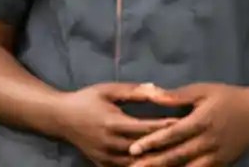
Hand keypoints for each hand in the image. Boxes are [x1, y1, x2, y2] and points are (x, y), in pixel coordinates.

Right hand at [55, 83, 179, 166]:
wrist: (60, 118)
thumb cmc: (86, 99)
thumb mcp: (108, 90)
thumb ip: (133, 91)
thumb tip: (158, 89)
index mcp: (113, 123)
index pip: (146, 127)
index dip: (167, 126)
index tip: (186, 122)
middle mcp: (112, 143)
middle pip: (146, 149)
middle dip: (167, 145)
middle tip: (188, 141)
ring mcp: (107, 157)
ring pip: (138, 164)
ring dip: (157, 160)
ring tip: (177, 155)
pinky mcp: (103, 165)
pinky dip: (142, 166)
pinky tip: (157, 163)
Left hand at [128, 83, 248, 166]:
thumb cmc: (228, 97)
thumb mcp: (202, 90)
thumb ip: (177, 96)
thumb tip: (152, 93)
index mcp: (201, 121)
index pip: (172, 134)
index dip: (151, 143)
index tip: (133, 149)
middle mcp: (208, 141)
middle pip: (177, 155)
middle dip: (154, 163)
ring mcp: (217, 155)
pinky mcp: (223, 163)